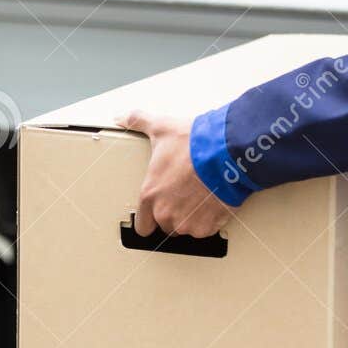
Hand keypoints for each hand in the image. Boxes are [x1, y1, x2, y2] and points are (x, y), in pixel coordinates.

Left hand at [116, 111, 233, 238]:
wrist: (226, 151)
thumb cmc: (194, 143)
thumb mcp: (161, 128)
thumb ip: (138, 122)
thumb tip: (121, 117)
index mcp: (150, 195)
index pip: (142, 226)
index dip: (150, 219)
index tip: (158, 212)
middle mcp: (165, 213)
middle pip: (166, 226)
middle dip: (175, 213)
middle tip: (186, 194)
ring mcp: (186, 222)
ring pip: (186, 229)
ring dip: (192, 218)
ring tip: (201, 196)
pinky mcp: (207, 226)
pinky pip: (206, 230)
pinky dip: (211, 220)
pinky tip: (213, 202)